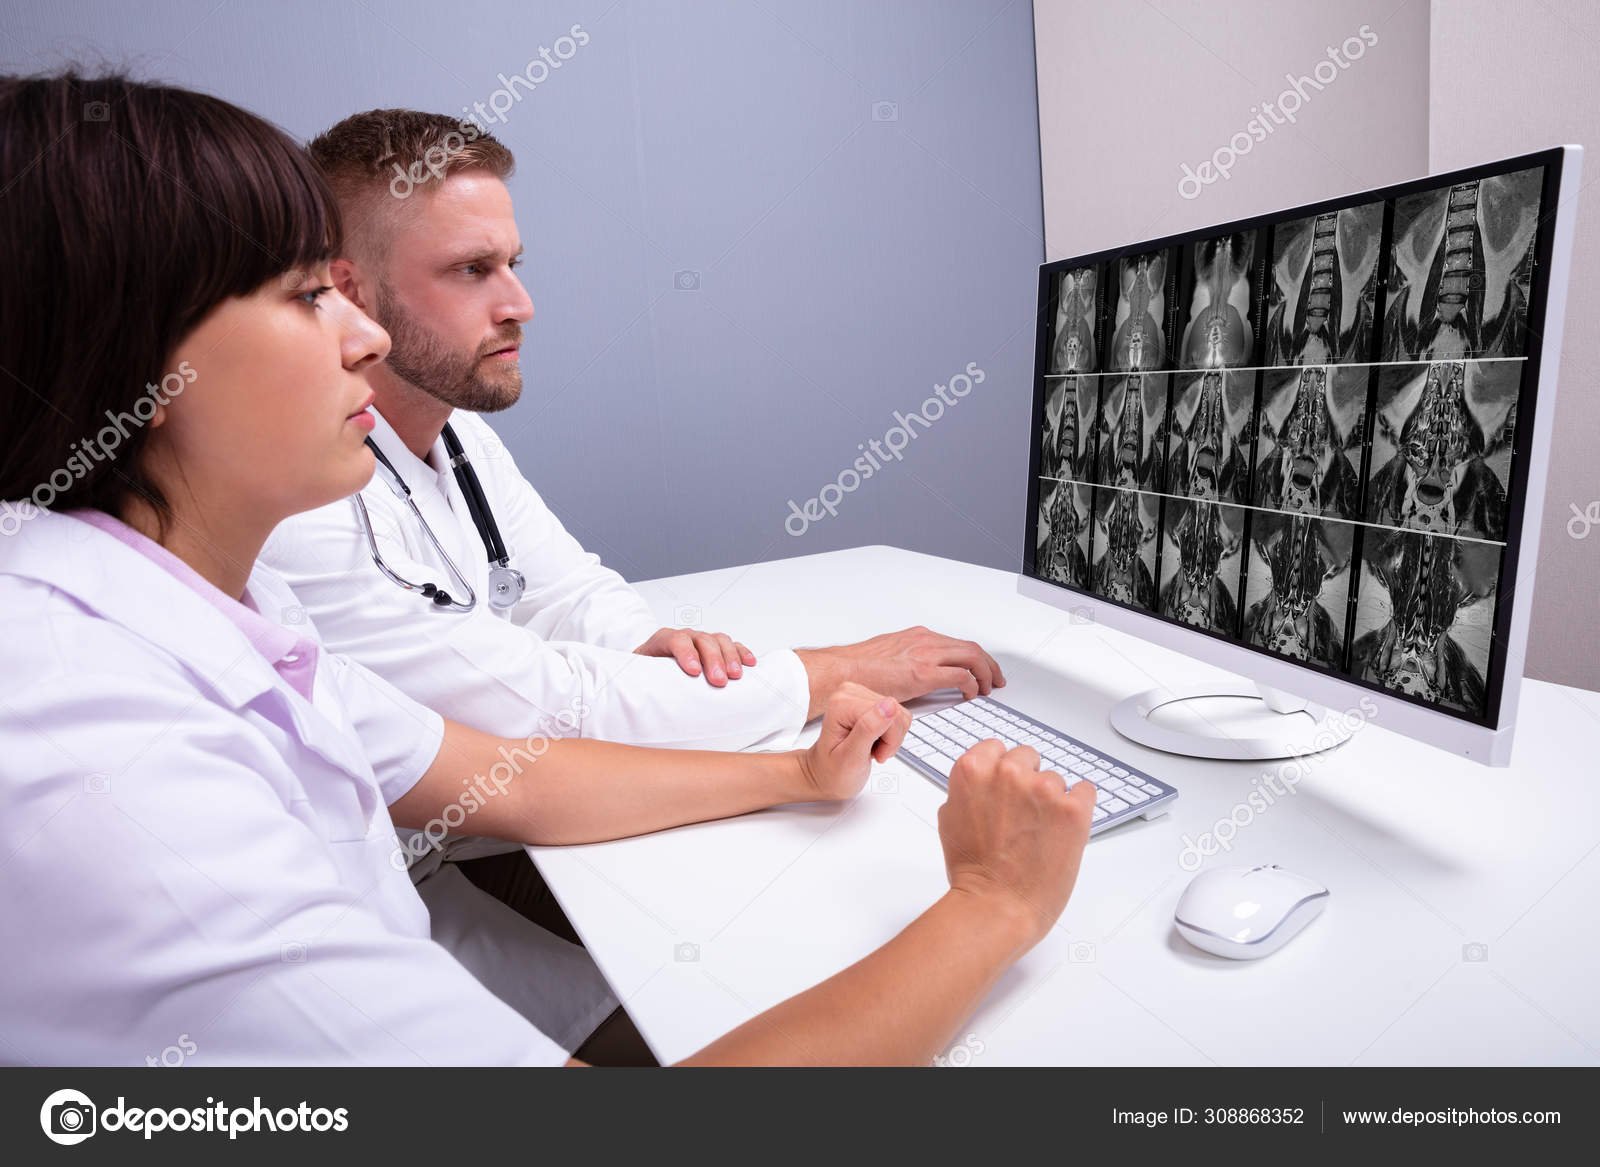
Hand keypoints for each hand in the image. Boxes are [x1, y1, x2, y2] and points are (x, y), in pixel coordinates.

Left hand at [635, 627, 756, 686]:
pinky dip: (742, 653)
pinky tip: (750, 664)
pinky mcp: (715, 649)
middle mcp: (685, 638)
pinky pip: (732, 646)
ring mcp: (702, 642)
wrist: (649, 672)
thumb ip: (636, 683)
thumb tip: (632, 700)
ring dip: (730, 657)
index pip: (675, 639)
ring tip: (736, 676)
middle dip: (712, 659)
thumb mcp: (636, 677)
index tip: (693, 672)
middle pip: (702, 640)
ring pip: (719, 640)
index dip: (685, 653)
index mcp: (662, 641)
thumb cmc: (644, 677)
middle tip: (719, 681)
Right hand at [795, 626, 1004, 718]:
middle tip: (996, 679)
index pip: (958, 644)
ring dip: (986, 674)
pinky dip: (972, 685)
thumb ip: (909, 662)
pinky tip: (971, 694)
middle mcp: (926, 640)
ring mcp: (926, 654)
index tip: (983, 670)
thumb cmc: (859, 668)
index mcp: (919, 637)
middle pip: (972, 648)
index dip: (977, 658)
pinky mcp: (923, 672)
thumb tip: (916, 676)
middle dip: (989, 665)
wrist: (843, 670)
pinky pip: (960, 676)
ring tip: (988, 688)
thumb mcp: (890, 658)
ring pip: (972, 657)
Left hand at [795, 682, 911, 801]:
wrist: (825, 773)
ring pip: (900, 714)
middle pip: (896, 712)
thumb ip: (868, 729)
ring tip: (870, 748)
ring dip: (890, 738)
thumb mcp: (850, 757)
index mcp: (842, 703)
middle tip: (870, 752)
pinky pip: (898, 715)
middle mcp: (850, 693)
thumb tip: (889, 705)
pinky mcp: (871, 700)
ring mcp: (861, 695)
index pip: (889, 713)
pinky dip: (890, 734)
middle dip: (889, 740)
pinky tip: (874, 741)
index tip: (873, 755)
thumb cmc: (833, 770)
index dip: (889, 740)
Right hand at [936, 739, 1094, 949]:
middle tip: (1023, 816)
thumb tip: (983, 783)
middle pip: (1028, 757)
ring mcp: (1042, 789)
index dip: (1002, 771)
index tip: (1005, 790)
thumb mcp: (950, 819)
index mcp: (972, 770)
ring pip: (1055, 779)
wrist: (997, 906)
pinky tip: (1063, 832)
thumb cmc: (973, 871)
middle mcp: (1007, 772)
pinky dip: (1078, 809)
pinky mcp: (1073, 809)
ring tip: (1039, 834)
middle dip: (1028, 782)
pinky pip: (1085, 791)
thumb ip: (968, 790)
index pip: (996, 748)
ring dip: (1051, 801)